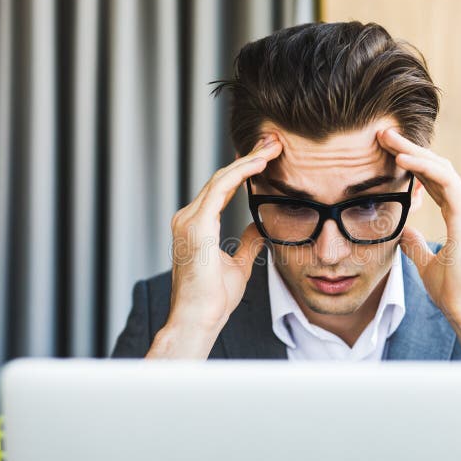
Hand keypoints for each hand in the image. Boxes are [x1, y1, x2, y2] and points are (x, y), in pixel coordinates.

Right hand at [146, 135, 281, 358]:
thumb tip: (259, 228)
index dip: (244, 171)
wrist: (199, 318)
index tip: (266, 157)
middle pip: (222, 178)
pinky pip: (221, 189)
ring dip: (248, 160)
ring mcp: (189, 220)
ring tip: (271, 146)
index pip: (221, 189)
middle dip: (249, 158)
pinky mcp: (196, 225)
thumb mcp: (238, 265)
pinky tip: (260, 163)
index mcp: (196, 226)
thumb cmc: (213, 299)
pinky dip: (241, 173)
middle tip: (272, 142)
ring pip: (221, 178)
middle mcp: (188, 218)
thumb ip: (247, 243)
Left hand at [377, 128, 460, 360]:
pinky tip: (401, 159)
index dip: (412, 165)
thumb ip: (416, 245)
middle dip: (409, 149)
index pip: (434, 181)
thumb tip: (404, 232)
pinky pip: (444, 181)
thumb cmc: (454, 293)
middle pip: (436, 168)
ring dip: (413, 151)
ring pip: (440, 168)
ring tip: (387, 138)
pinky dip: (422, 167)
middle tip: (383, 134)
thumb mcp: (426, 264)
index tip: (388, 153)